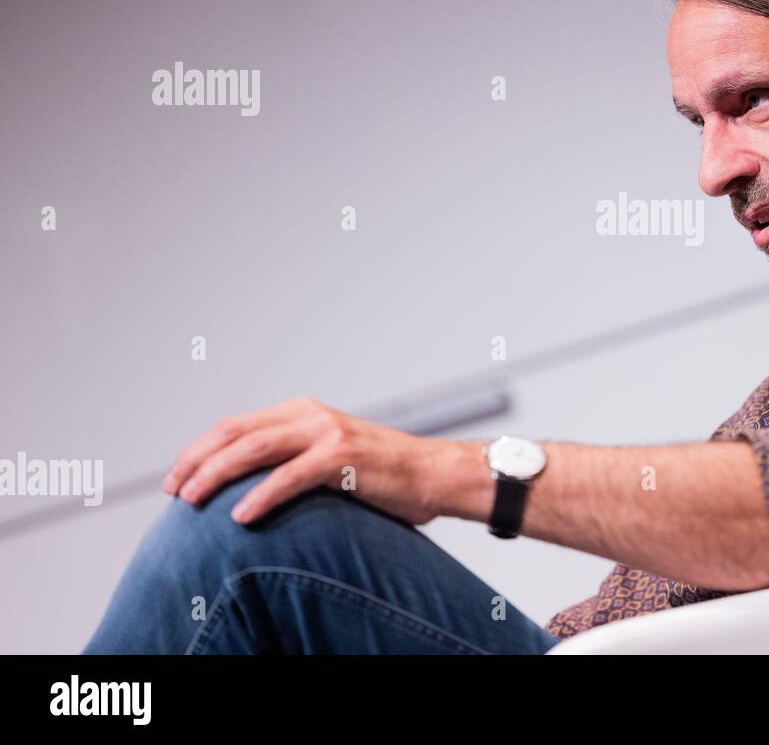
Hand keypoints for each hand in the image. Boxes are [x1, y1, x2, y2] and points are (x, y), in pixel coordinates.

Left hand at [161, 396, 444, 525]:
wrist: (434, 474)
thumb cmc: (383, 476)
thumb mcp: (330, 460)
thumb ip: (293, 461)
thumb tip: (247, 489)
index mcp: (302, 412)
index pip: (234, 425)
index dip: (199, 450)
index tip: (176, 478)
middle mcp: (310, 416)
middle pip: (235, 432)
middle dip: (196, 461)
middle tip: (173, 491)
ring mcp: (326, 433)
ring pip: (254, 449)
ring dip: (216, 475)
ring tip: (191, 501)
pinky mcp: (342, 457)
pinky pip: (290, 477)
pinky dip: (261, 496)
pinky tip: (239, 517)